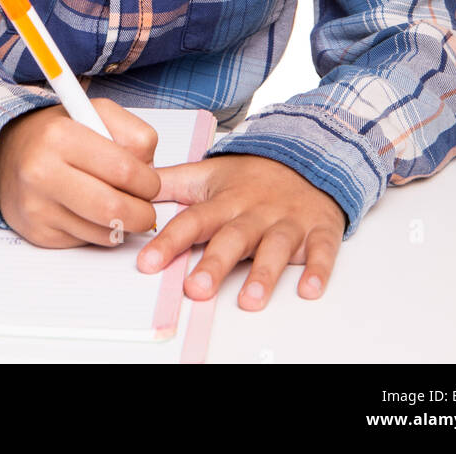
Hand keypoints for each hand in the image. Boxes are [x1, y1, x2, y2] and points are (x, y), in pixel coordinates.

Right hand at [0, 97, 160, 247]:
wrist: (7, 155)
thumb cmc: (57, 134)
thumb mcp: (95, 113)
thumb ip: (132, 133)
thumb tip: (150, 171)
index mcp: (61, 136)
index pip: (124, 170)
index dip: (148, 182)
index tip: (151, 183)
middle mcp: (43, 172)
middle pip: (114, 208)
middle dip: (142, 213)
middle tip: (146, 208)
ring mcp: (37, 207)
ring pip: (104, 231)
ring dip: (124, 226)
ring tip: (121, 208)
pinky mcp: (38, 233)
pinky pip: (87, 242)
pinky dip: (100, 232)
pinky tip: (93, 214)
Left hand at [136, 153, 347, 308]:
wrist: (308, 155)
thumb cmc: (254, 174)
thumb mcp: (210, 172)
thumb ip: (171, 182)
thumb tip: (133, 184)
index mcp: (226, 201)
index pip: (193, 220)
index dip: (169, 242)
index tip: (148, 263)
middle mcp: (255, 212)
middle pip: (233, 238)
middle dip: (214, 264)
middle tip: (196, 290)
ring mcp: (288, 222)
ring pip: (276, 247)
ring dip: (263, 274)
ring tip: (249, 300)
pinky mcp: (319, 230)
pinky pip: (321, 250)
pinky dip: (319, 270)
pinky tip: (309, 289)